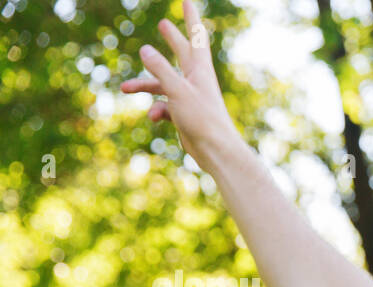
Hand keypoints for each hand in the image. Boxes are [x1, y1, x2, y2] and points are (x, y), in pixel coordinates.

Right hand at [119, 0, 239, 170]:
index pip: (195, 36)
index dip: (190, 17)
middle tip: (165, 24)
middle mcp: (196, 80)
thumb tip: (145, 49)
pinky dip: (157, 110)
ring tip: (124, 88)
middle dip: (172, 40)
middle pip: (181, 54)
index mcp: (200, 70)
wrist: (215, 152)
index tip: (186, 0)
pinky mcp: (185, 113)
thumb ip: (160, 69)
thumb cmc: (202, 119)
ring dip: (145, 85)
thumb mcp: (177, 91)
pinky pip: (165, 106)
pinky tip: (154, 118)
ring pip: (163, 84)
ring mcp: (190, 97)